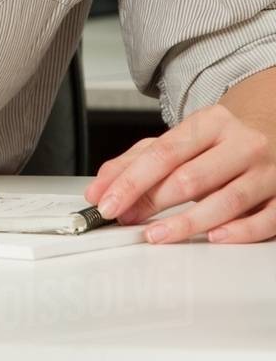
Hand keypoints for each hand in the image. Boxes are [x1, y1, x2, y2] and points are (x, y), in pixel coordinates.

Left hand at [83, 103, 275, 243]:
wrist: (274, 126)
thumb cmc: (221, 139)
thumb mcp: (181, 139)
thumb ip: (137, 160)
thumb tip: (101, 186)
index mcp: (211, 123)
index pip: (163, 153)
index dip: (132, 181)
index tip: (108, 201)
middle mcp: (241, 144)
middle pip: (191, 177)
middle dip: (152, 202)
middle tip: (126, 219)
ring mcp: (266, 171)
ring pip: (226, 201)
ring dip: (186, 223)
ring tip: (157, 235)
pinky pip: (264, 220)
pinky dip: (238, 232)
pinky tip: (214, 238)